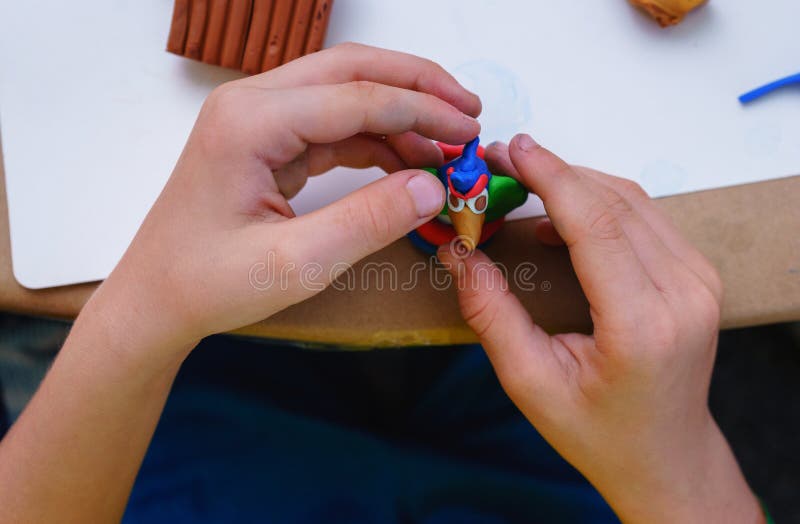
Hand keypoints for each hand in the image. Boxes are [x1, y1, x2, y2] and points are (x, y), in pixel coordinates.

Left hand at [87, 43, 480, 363]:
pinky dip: (375, 137)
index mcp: (251, 122)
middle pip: (350, 70)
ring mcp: (257, 119)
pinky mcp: (265, 141)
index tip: (469, 132)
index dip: (422, 111)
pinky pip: (331, 124)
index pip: (357, 97)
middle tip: (468, 112)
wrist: (155, 300)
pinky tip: (407, 161)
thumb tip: (433, 186)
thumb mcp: (295, 263)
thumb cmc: (209, 285)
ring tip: (447, 143)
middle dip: (416, 86)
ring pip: (343, 91)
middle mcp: (252, 105)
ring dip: (399, 111)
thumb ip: (368, 220)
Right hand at [439, 135, 762, 522]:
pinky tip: (561, 214)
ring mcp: (699, 280)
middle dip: (553, 172)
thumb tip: (457, 251)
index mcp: (643, 325)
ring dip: (574, 183)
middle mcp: (684, 293)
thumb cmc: (597, 431)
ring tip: (521, 184)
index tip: (508, 150)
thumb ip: (491, 313)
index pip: (597, 224)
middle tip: (498, 165)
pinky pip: (643, 216)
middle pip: (614, 201)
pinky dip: (598, 202)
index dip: (549, 177)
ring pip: (631, 200)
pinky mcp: (696, 273)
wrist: (664, 455)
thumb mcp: (530, 382)